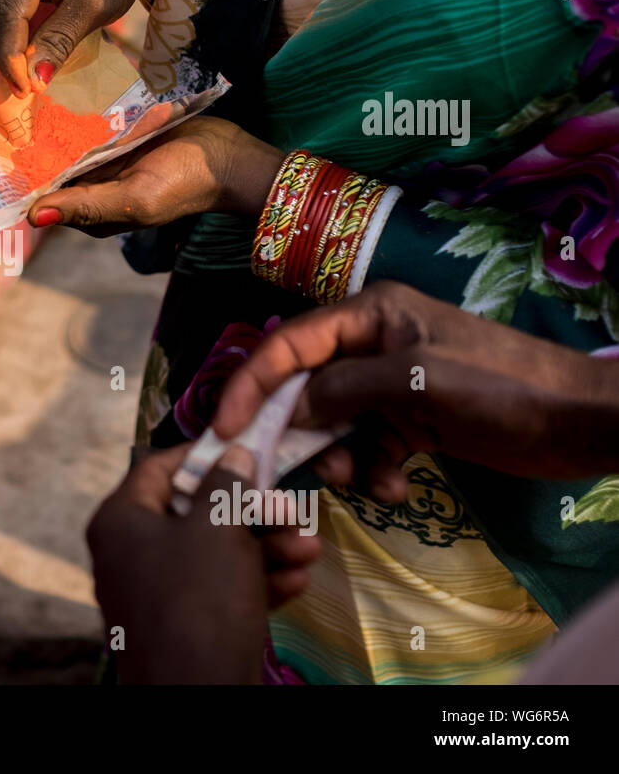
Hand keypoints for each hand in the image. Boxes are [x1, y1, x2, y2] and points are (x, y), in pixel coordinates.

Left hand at [26, 115, 283, 233]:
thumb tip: (33, 218)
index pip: (42, 198)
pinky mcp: (119, 141)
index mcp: (91, 214)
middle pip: (51, 171)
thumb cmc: (183, 183)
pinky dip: (78, 118)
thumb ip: (86, 205)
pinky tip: (58, 96)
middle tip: (5, 118)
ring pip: (67, 147)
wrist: (227, 156)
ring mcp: (107, 165)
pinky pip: (90, 129)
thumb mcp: (134, 199)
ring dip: (51, 128)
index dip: (19, 181)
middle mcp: (94, 191)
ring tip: (24, 99)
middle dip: (31, 150)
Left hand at [87, 444, 290, 682]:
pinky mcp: (185, 624)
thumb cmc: (199, 599)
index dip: (204, 454)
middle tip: (293, 509)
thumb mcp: (215, 529)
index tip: (248, 447)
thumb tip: (232, 452)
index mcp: (120, 521)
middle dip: (251, 510)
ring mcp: (157, 592)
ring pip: (216, 552)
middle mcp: (131, 553)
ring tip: (310, 548)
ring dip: (266, 547)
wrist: (197, 698)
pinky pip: (222, 589)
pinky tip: (299, 580)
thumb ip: (224, 484)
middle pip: (195, 511)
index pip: (158, 467)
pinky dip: (258, 582)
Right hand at [214, 281, 618, 484]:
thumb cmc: (500, 385)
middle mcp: (372, 343)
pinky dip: (374, 470)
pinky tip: (395, 488)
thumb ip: (345, 390)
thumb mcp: (416, 381)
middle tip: (280, 472)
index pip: (288, 344)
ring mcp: (391, 382)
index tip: (224, 428)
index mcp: (369, 315)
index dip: (251, 383)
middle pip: (304, 386)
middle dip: (295, 431)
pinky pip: (369, 445)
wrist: (578, 422)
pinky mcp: (411, 418)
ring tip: (361, 483)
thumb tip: (293, 409)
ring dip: (338, 458)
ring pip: (333, 422)